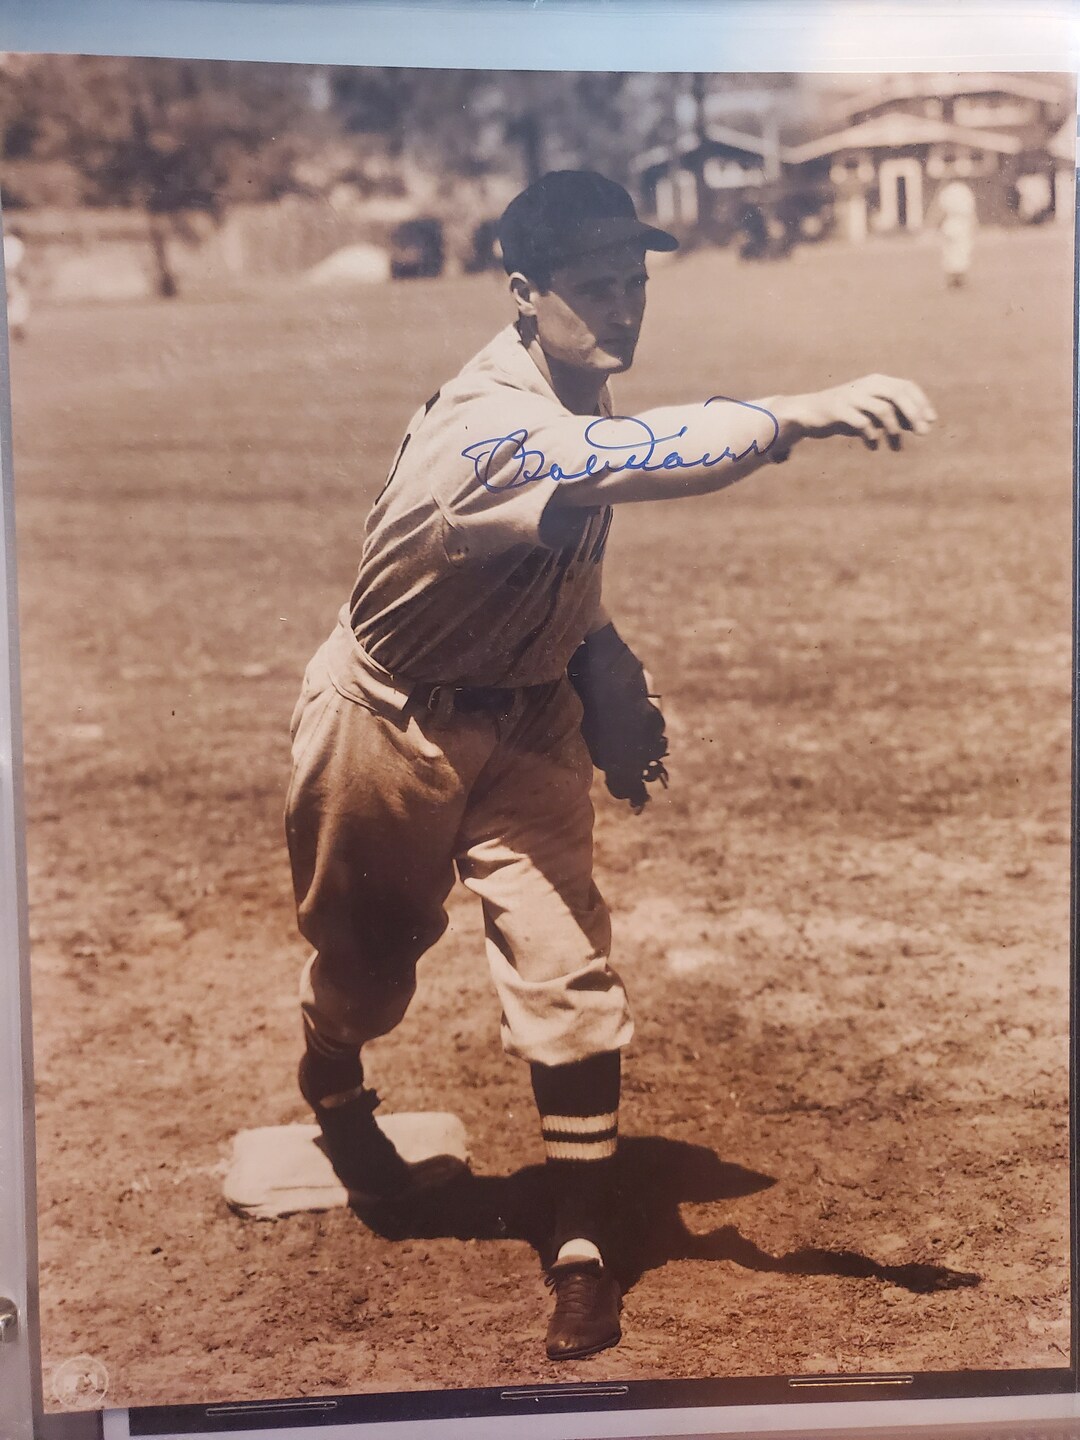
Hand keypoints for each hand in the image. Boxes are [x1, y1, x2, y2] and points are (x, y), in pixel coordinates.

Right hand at [784, 375, 936, 450]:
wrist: (809, 413)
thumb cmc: (846, 414)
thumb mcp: (871, 413)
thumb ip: (894, 416)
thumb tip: (922, 426)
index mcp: (876, 381)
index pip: (906, 387)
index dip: (921, 403)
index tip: (932, 421)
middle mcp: (866, 385)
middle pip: (898, 395)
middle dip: (914, 414)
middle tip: (923, 433)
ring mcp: (852, 396)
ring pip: (883, 409)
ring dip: (894, 430)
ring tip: (896, 447)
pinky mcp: (838, 409)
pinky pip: (862, 423)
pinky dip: (872, 436)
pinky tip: (873, 446)